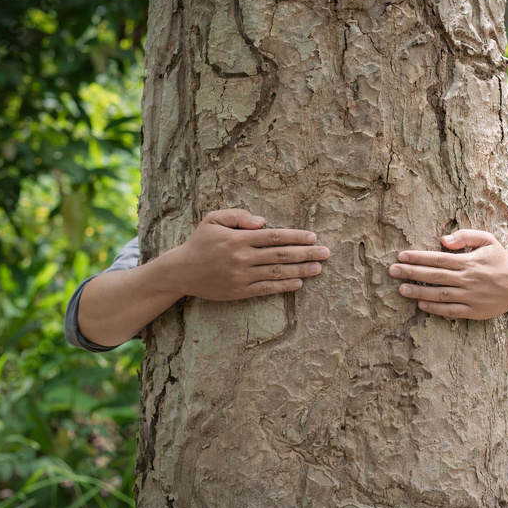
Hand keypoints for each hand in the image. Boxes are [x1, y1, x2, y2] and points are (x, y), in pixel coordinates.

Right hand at [163, 209, 329, 300]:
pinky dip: (284, 286)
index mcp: (238, 239)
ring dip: (300, 270)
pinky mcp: (239, 291)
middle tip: (326, 252)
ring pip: (277, 273)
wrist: (181, 271)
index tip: (313, 237)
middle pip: (281, 255)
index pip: (274, 237)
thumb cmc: (200, 242)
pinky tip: (299, 283)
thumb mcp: (213, 219)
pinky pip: (266, 289)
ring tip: (319, 268)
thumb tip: (262, 222)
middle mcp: (242, 258)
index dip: (296, 237)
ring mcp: (242, 276)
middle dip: (306, 253)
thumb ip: (237, 215)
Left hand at [388, 229, 507, 319]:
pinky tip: (420, 304)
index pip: (438, 258)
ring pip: (439, 294)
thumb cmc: (501, 260)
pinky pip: (450, 310)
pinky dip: (435, 308)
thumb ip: (466, 236)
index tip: (401, 256)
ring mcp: (470, 296)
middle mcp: (468, 279)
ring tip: (401, 289)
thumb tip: (443, 239)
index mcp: (470, 262)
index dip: (418, 257)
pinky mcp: (473, 311)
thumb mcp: (488, 240)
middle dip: (412, 273)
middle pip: (434, 276)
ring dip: (418, 292)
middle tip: (392, 270)